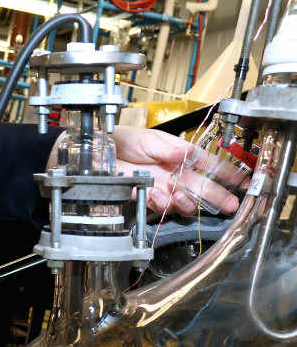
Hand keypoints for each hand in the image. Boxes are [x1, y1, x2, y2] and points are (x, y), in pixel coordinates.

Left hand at [109, 125, 241, 215]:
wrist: (102, 152)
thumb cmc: (125, 139)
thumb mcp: (150, 140)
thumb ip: (171, 150)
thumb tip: (190, 153)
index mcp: (180, 155)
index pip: (210, 165)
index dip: (228, 174)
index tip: (244, 181)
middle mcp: (175, 173)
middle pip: (203, 188)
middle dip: (218, 197)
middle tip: (230, 204)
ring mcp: (164, 186)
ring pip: (185, 202)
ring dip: (186, 202)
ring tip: (178, 195)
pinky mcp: (149, 196)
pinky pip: (162, 207)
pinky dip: (162, 203)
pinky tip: (156, 193)